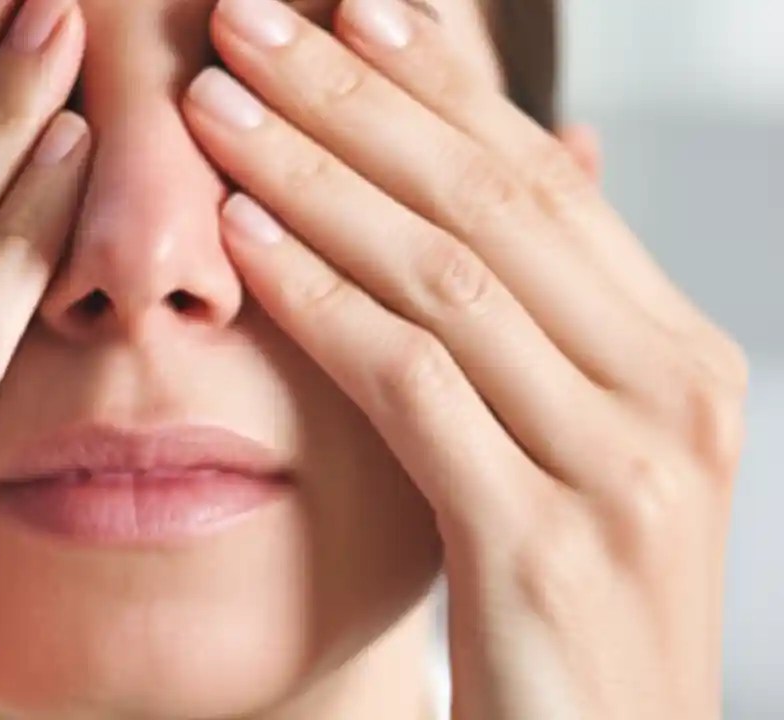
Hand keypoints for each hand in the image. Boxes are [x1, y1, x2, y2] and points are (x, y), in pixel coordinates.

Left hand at [180, 0, 746, 716]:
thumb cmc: (569, 616)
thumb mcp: (569, 450)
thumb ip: (541, 322)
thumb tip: (532, 172)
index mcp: (679, 355)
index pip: (545, 178)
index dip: (440, 81)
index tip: (353, 6)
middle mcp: (672, 390)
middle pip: (494, 199)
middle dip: (361, 97)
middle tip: (254, 19)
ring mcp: (620, 468)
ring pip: (448, 273)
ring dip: (319, 176)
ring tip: (219, 103)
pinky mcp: (544, 545)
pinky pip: (413, 383)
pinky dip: (321, 298)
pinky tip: (243, 239)